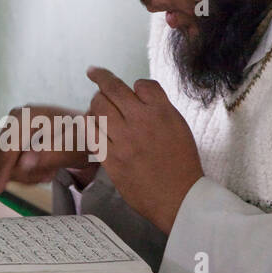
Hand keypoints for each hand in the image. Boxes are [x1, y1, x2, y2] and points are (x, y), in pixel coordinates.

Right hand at [0, 103, 97, 194]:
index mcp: (30, 115)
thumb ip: (49, 156)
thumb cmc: (83, 138)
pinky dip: (25, 171)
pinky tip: (43, 168)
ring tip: (49, 171)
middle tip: (48, 175)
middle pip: (3, 155)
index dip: (3, 168)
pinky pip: (8, 162)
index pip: (8, 146)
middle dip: (24, 173)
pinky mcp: (13, 137)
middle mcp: (17, 117)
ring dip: (27, 174)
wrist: (86, 134)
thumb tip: (23, 164)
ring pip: (4, 162)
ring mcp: (14, 126)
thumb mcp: (72, 149)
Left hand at [86, 66, 202, 233]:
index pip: (142, 84)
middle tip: (95, 74)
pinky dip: (89, 123)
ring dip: (95, 102)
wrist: (179, 197)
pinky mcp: (111, 157)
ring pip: (98, 107)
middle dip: (102, 79)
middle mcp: (141, 121)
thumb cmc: (182, 165)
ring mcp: (124, 139)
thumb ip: (160, 109)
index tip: (131, 88)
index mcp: (162, 112)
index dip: (136, 86)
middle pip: (113, 90)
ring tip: (96, 103)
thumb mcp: (180, 128)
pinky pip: (91, 132)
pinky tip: (90, 123)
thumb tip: (141, 96)